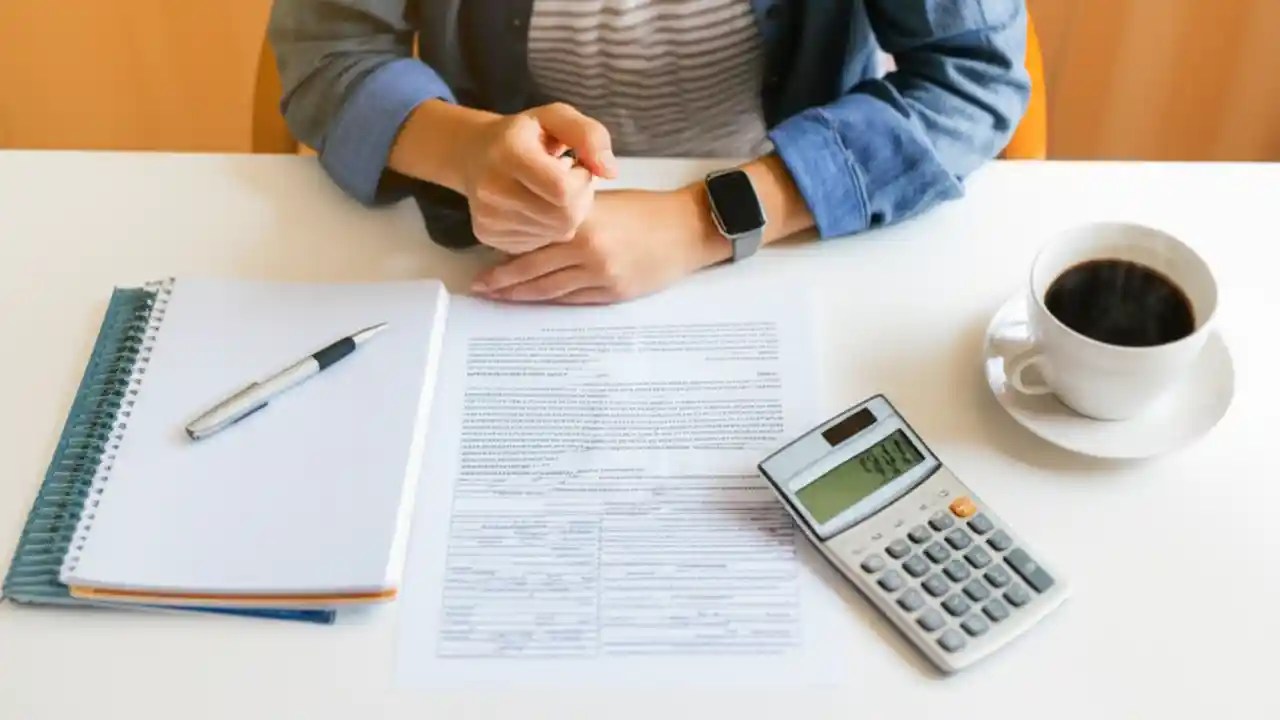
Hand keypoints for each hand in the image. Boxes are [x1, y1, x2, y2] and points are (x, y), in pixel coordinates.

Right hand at [462, 103, 616, 253]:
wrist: (476, 153)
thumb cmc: (526, 134)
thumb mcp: (558, 118)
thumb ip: (589, 136)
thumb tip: (611, 172)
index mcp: (509, 152)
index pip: (563, 189)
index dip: (582, 182)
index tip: (576, 167)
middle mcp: (492, 187)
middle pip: (562, 217)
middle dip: (578, 202)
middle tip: (570, 183)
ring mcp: (487, 215)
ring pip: (553, 234)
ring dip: (564, 215)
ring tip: (551, 192)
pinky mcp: (486, 235)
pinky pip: (538, 244)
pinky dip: (547, 229)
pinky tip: (537, 207)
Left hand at [470, 188, 728, 304]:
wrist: (687, 229)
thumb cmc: (646, 210)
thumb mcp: (603, 203)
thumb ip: (569, 218)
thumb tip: (535, 231)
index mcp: (581, 222)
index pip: (532, 244)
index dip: (505, 258)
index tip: (482, 265)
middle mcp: (587, 250)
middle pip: (534, 271)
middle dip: (503, 283)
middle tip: (479, 289)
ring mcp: (601, 275)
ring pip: (551, 290)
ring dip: (522, 296)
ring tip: (500, 299)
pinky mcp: (614, 292)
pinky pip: (575, 299)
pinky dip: (552, 300)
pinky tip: (537, 300)